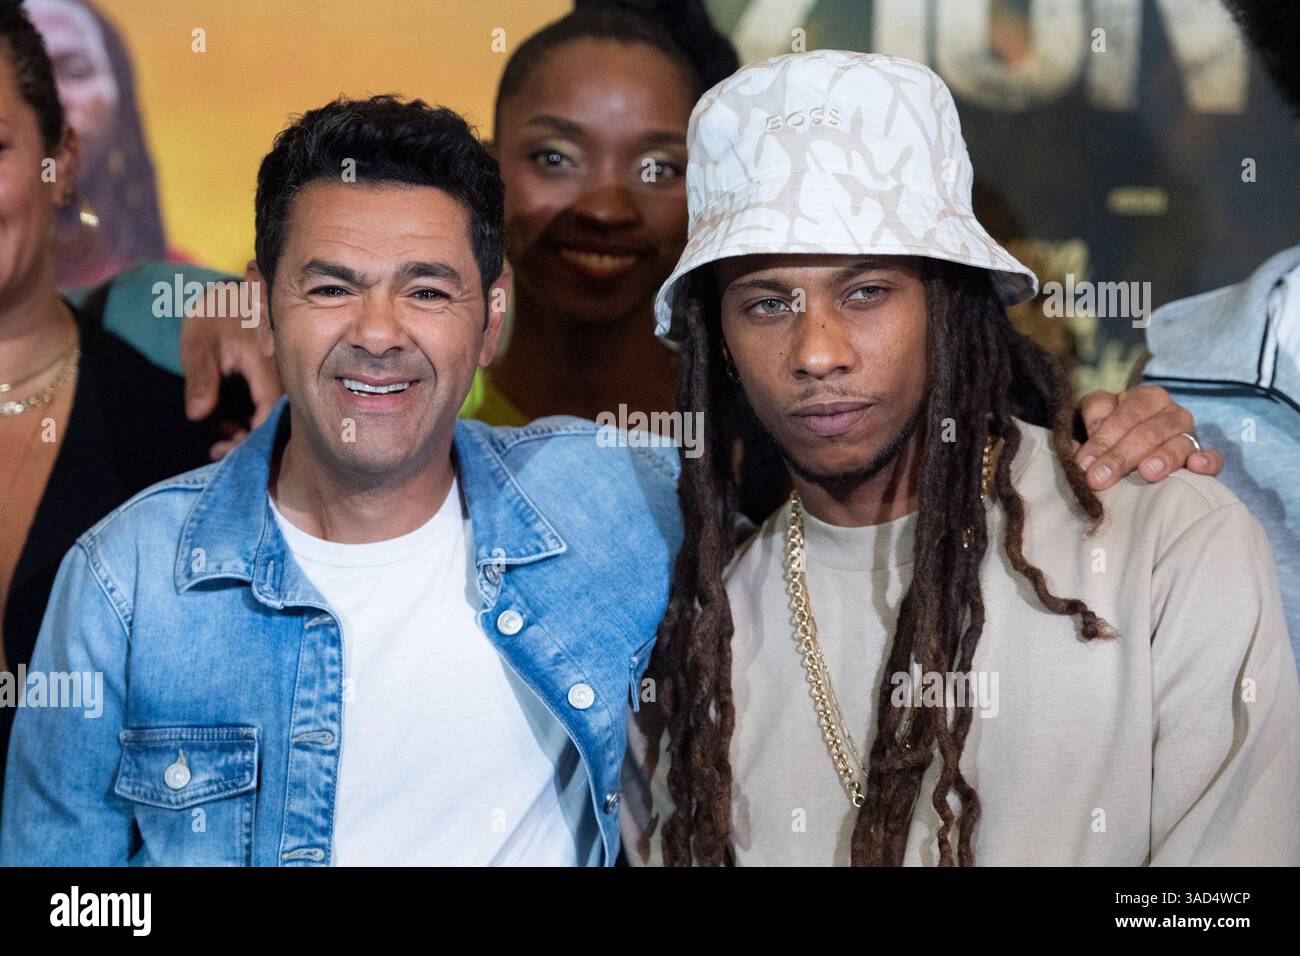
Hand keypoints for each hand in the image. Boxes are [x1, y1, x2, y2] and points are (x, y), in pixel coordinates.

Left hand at [180, 288, 282, 459]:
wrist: (230, 294)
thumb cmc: (213, 315)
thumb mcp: (198, 344)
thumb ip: (200, 379)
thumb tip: (198, 415)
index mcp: (267, 359)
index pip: (270, 409)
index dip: (251, 437)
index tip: (224, 449)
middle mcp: (285, 368)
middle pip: (278, 417)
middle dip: (250, 441)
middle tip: (218, 449)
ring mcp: (287, 372)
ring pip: (278, 414)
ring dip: (252, 432)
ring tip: (222, 434)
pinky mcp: (284, 377)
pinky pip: (277, 405)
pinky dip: (257, 419)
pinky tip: (234, 423)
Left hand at [1075, 385, 1222, 490]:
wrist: (1133, 445)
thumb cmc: (1112, 429)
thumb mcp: (1099, 412)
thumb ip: (1095, 411)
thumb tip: (1095, 427)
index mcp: (1147, 397)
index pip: (1127, 415)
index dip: (1103, 439)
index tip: (1084, 463)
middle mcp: (1172, 413)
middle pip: (1148, 433)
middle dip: (1121, 457)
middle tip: (1099, 479)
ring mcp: (1190, 435)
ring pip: (1179, 445)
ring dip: (1162, 459)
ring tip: (1146, 473)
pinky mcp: (1203, 456)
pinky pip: (1212, 459)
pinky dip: (1207, 462)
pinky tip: (1195, 467)